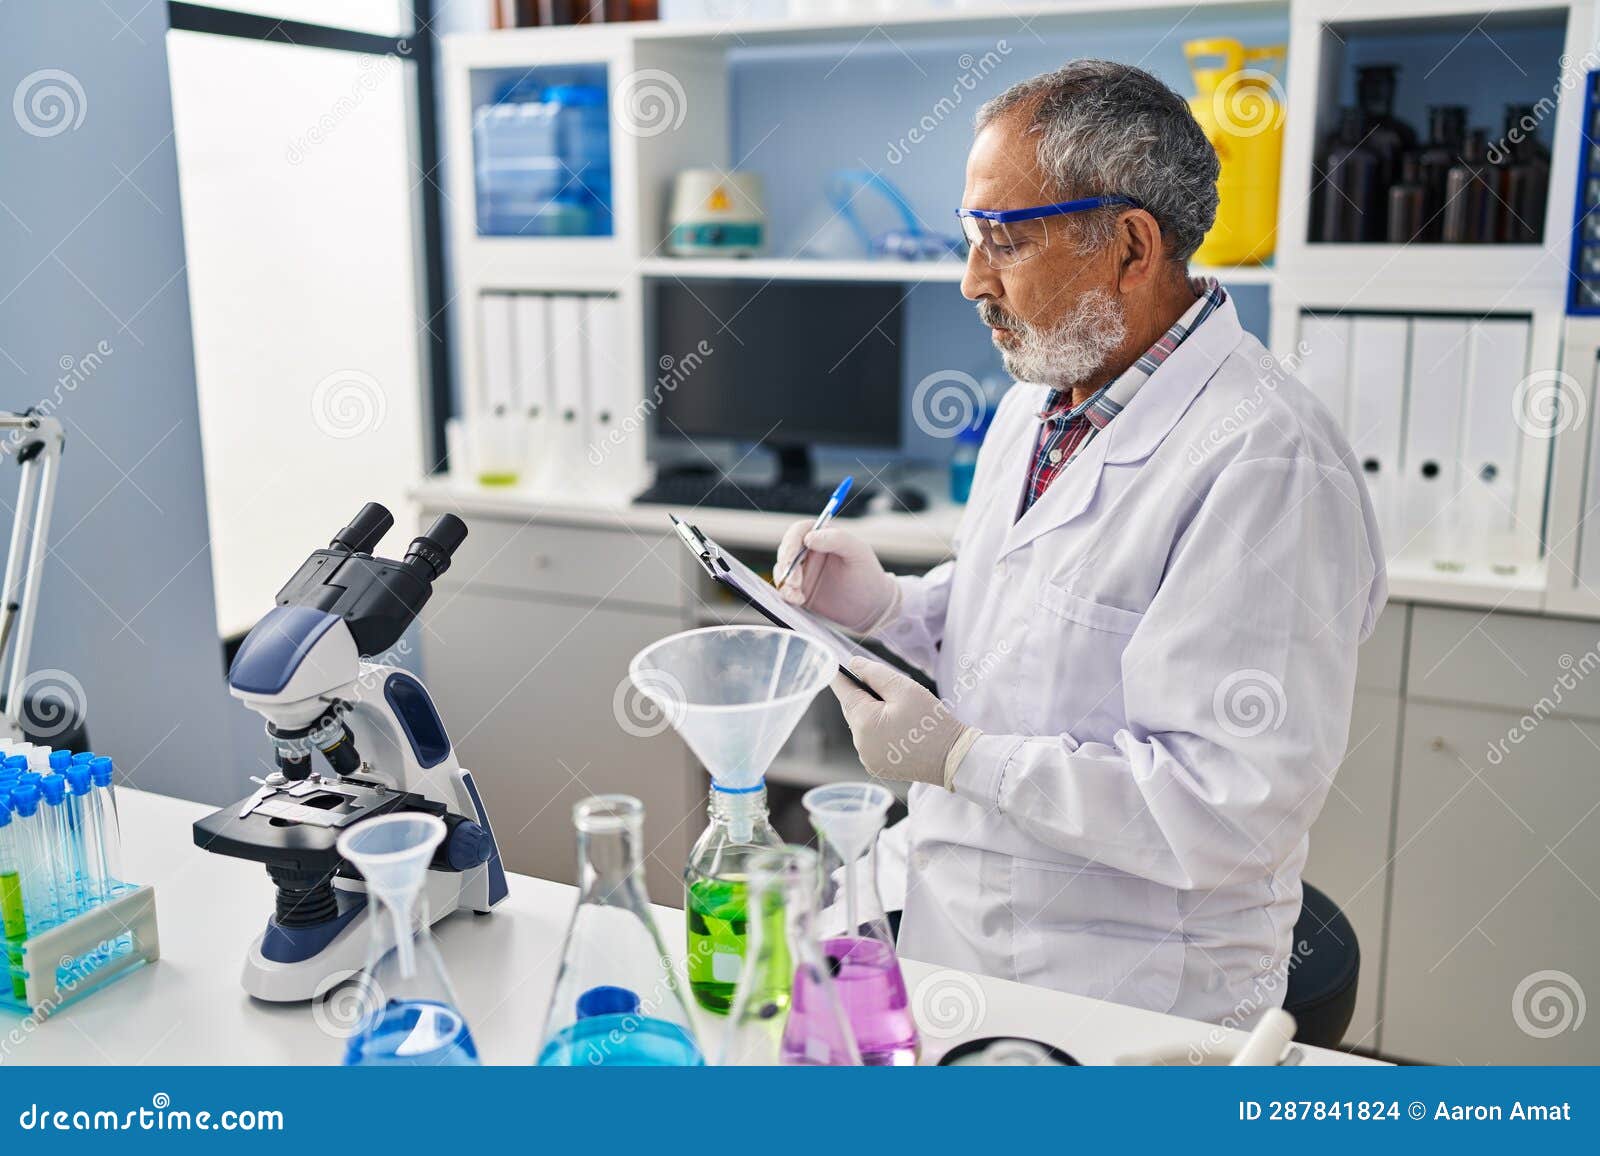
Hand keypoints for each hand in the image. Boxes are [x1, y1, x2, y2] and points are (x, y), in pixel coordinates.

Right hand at [775, 522, 898, 634]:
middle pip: (786, 551)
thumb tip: (809, 538)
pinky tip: (799, 600)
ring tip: (798, 595)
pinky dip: (786, 594)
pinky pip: (784, 589)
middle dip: (786, 566)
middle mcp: (810, 552)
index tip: (792, 557)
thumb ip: (837, 539)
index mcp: (823, 536)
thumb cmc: (868, 575)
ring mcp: (803, 571)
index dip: (791, 542)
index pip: (799, 531)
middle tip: (795, 582)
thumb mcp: (858, 552)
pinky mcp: (800, 590)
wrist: (872, 607)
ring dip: (785, 582)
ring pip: (781, 570)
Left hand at [830, 657, 980, 788]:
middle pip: (852, 709)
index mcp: (864, 722)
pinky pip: (870, 741)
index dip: (838, 676)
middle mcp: (860, 743)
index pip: (843, 692)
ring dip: (872, 714)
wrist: (952, 757)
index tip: (831, 663)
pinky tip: (899, 729)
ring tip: (899, 712)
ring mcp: (867, 757)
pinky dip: (878, 731)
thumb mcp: (905, 688)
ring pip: (861, 725)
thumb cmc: (931, 721)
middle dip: (865, 696)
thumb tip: (853, 665)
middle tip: (888, 689)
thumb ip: (875, 673)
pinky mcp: (876, 766)